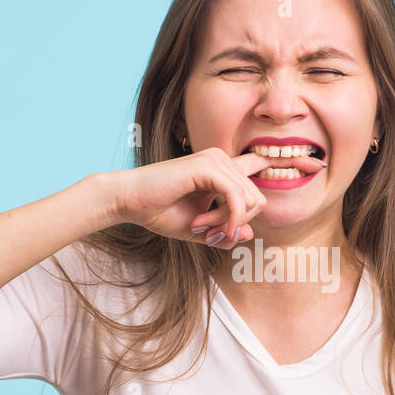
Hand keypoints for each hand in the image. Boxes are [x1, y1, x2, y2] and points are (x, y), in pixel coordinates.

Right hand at [105, 146, 270, 247]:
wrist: (129, 202)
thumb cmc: (160, 212)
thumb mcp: (201, 230)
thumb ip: (226, 232)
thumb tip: (251, 233)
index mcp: (222, 170)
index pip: (258, 173)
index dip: (266, 187)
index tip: (253, 210)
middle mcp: (222, 160)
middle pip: (258, 200)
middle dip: (237, 224)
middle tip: (209, 234)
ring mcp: (216, 160)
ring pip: (250, 200)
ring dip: (227, 223)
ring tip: (199, 228)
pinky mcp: (207, 166)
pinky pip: (236, 197)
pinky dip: (225, 218)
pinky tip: (202, 226)